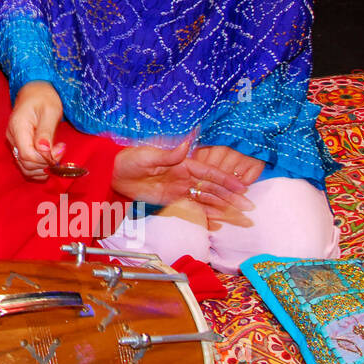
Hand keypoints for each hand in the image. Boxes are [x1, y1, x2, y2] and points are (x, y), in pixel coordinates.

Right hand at [7, 81, 64, 179]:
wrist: (35, 91)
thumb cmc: (44, 97)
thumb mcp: (50, 111)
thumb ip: (46, 132)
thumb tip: (44, 151)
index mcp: (18, 127)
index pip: (27, 155)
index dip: (45, 159)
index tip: (61, 149)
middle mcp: (12, 137)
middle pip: (26, 163)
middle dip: (46, 164)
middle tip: (61, 151)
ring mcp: (14, 143)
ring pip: (25, 167)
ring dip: (43, 168)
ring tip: (56, 155)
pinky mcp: (18, 146)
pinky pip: (26, 164)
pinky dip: (39, 168)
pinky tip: (49, 160)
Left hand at [112, 139, 254, 223]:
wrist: (113, 173)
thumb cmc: (129, 160)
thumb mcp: (148, 156)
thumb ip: (170, 155)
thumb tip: (189, 142)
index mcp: (182, 163)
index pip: (209, 173)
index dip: (226, 180)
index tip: (243, 187)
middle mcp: (184, 176)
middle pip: (213, 188)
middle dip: (232, 197)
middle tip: (249, 207)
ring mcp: (180, 188)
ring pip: (207, 199)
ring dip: (224, 207)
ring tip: (241, 217)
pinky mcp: (172, 198)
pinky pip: (193, 206)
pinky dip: (207, 214)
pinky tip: (219, 222)